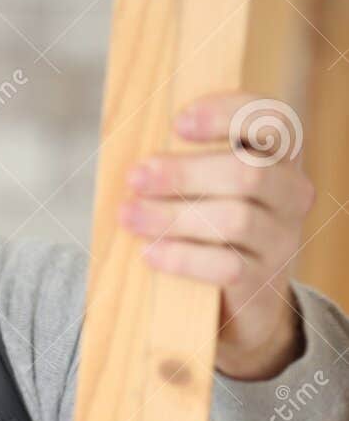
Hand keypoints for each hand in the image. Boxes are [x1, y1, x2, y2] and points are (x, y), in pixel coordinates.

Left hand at [119, 90, 314, 380]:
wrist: (242, 306)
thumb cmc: (211, 231)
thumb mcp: (207, 190)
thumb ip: (187, 164)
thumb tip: (135, 158)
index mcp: (279, 158)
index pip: (273, 121)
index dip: (228, 114)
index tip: (178, 123)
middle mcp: (291, 194)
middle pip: (248, 172)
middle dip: (184, 173)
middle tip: (135, 177)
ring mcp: (282, 240)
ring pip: (236, 219)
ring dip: (173, 216)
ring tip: (129, 216)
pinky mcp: (263, 283)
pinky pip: (226, 266)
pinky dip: (183, 257)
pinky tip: (149, 254)